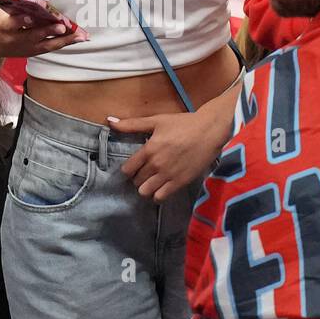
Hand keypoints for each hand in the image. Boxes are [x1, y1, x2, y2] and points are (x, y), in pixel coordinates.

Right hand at [0, 0, 87, 59]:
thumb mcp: (4, 4)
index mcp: (2, 25)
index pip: (11, 23)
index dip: (21, 20)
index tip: (30, 16)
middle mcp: (14, 40)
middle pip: (32, 36)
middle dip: (47, 31)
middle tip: (62, 26)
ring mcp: (24, 49)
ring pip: (45, 45)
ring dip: (62, 40)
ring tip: (79, 35)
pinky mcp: (32, 53)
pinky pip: (50, 48)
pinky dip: (64, 42)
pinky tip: (78, 38)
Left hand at [112, 109, 229, 200]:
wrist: (209, 131)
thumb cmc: (183, 124)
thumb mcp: (156, 121)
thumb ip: (132, 124)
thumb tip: (110, 121)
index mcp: (149, 149)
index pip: (127, 169)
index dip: (129, 170)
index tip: (134, 167)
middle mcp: (156, 165)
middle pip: (136, 181)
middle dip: (138, 178)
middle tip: (145, 172)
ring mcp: (168, 175)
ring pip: (146, 192)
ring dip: (146, 188)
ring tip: (152, 181)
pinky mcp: (180, 183)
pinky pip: (160, 197)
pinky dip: (157, 195)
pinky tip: (161, 187)